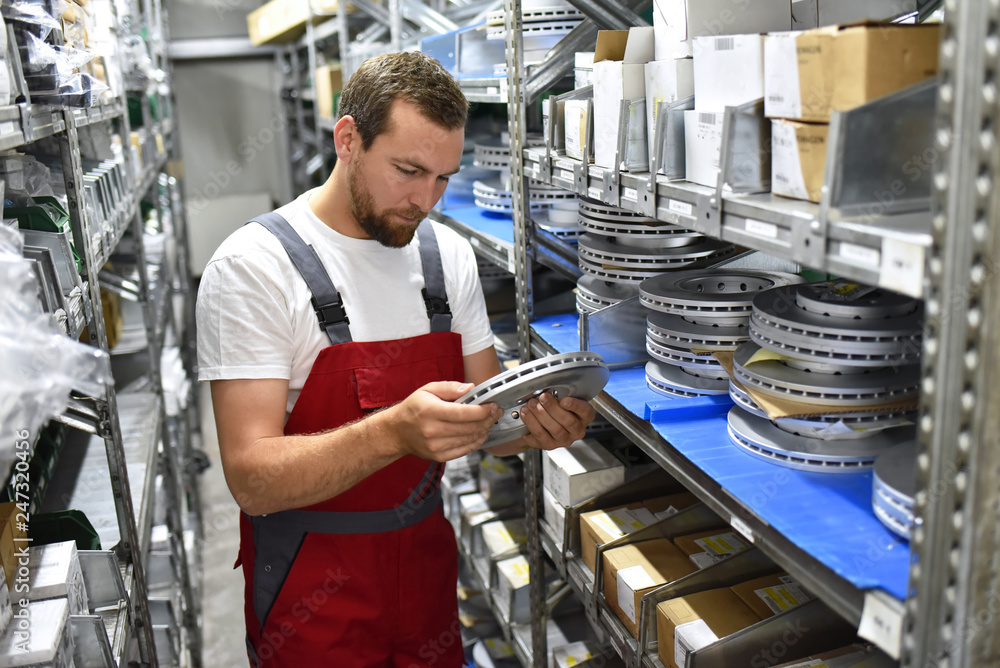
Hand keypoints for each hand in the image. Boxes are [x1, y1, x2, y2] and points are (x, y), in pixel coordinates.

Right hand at [382, 381, 500, 461]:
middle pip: (470, 427)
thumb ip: (450, 387)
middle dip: (488, 419)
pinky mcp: (439, 456)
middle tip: (496, 412)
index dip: (483, 410)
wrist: (397, 432)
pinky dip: (476, 442)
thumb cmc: (413, 408)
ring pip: (470, 439)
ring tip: (490, 421)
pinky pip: (465, 450)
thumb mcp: (428, 389)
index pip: (464, 413)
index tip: (493, 405)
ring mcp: (435, 446)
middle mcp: (432, 430)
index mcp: (430, 411)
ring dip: (484, 430)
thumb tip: (471, 388)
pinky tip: (480, 433)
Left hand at [518, 392, 593, 450]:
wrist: (542, 424)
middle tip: (543, 398)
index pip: (585, 412)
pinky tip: (526, 413)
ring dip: (541, 415)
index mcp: (584, 417)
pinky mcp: (549, 445)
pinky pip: (540, 435)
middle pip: (568, 421)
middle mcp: (576, 430)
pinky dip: (531, 423)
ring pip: (554, 429)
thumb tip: (551, 386)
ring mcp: (563, 440)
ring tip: (532, 404)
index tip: (565, 400)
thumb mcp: (562, 398)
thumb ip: (561, 394)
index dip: (576, 406)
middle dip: (553, 408)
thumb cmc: (556, 408)